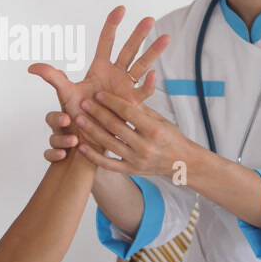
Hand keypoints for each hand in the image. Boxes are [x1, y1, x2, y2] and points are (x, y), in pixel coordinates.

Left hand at [29, 6, 169, 153]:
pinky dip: (149, 84)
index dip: (113, 25)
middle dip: (139, 34)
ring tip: (166, 37)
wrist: (86, 135)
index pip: (107, 41)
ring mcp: (126, 88)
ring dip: (153, 52)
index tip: (121, 9)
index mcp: (99, 67)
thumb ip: (52, 77)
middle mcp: (116, 74)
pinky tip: (154, 75)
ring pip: (142, 65)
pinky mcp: (132, 103)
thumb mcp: (65, 93)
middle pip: (129, 49)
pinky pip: (143, 92)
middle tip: (150, 19)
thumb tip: (32, 67)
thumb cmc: (77, 114)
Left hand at [74, 90, 194, 179]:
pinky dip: (94, 156)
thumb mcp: (161, 120)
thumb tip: (125, 90)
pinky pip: (108, 164)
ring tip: (78, 120)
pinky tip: (81, 147)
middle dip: (97, 113)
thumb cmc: (171, 137)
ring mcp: (137, 160)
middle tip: (83, 103)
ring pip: (109, 144)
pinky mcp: (130, 171)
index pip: (128, 112)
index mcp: (154, 130)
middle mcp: (145, 146)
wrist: (182, 164)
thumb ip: (141, 109)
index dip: (112, 102)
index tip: (99, 94)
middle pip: (115, 127)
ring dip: (92, 131)